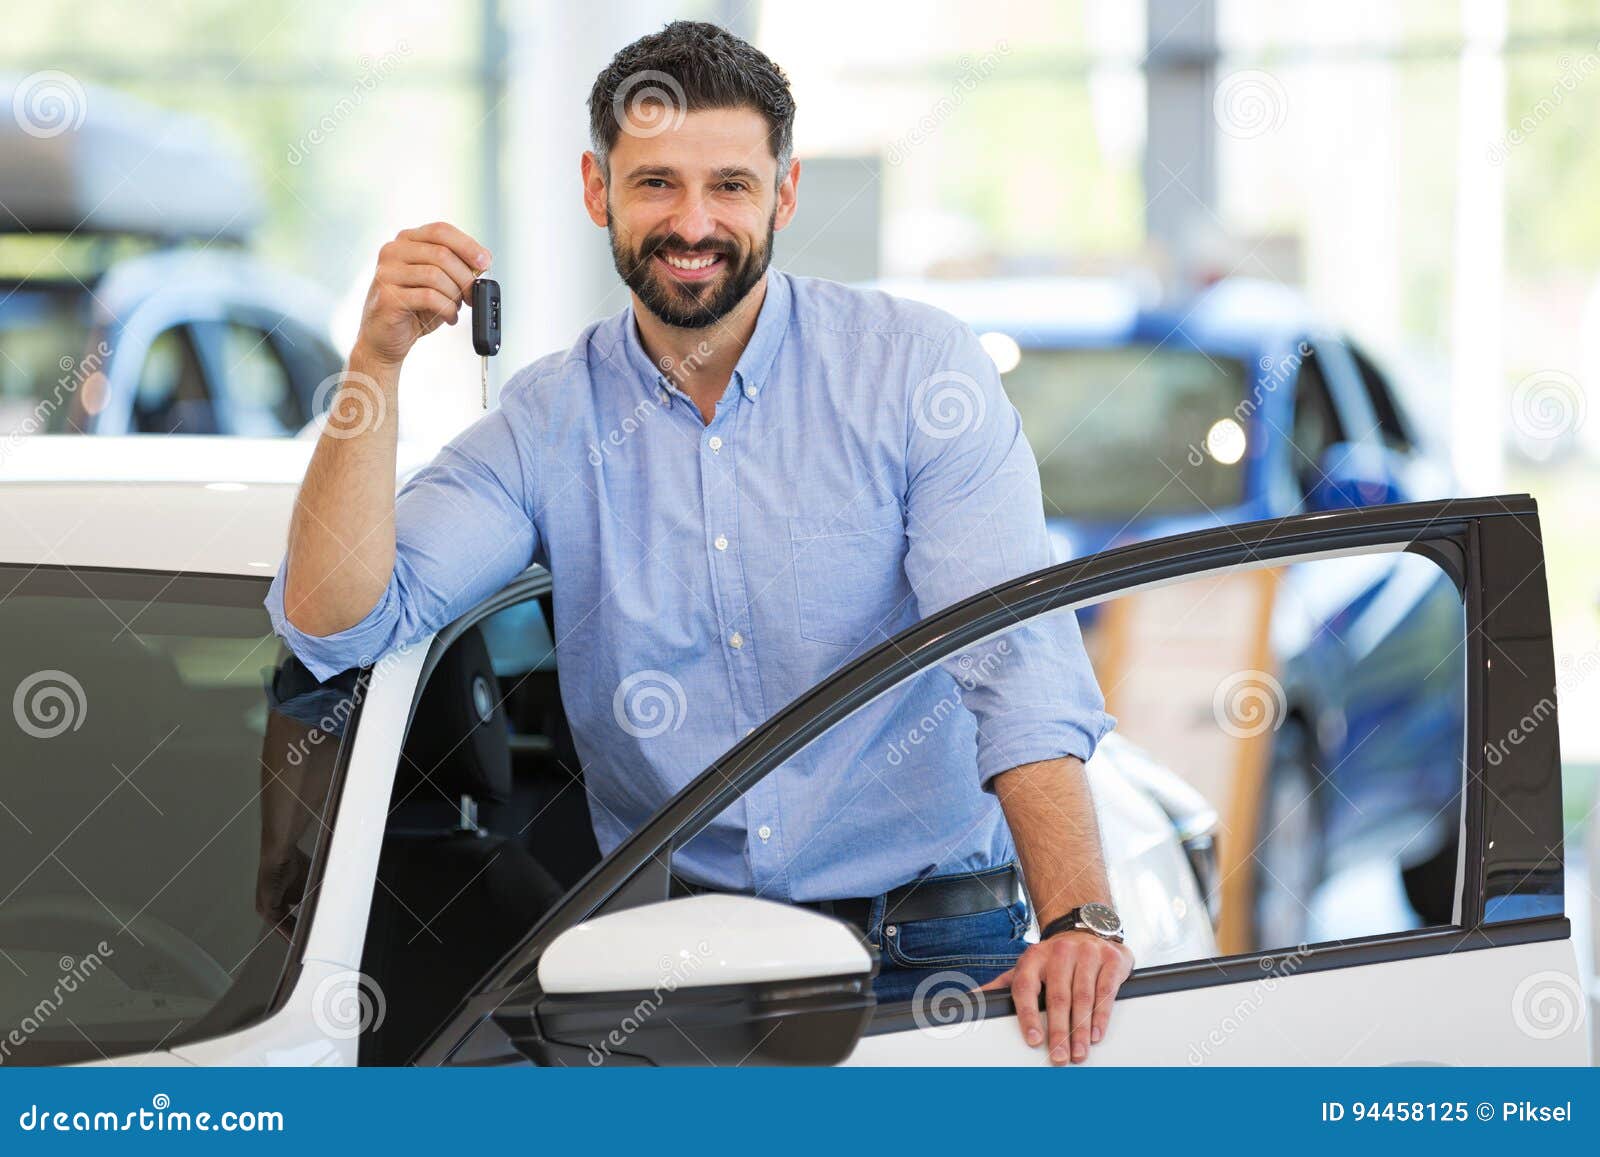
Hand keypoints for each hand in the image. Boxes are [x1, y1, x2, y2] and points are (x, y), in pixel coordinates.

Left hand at [255, 842, 309, 941]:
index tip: (314, 940)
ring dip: (295, 936)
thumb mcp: (307, 887)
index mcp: (278, 904)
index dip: (303, 930)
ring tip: (308, 946)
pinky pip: (278, 923)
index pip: (292, 922)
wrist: (281, 852)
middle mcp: (270, 908)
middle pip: (287, 927)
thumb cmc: (294, 865)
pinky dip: (289, 931)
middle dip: (300, 936)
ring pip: (283, 927)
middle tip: (313, 947)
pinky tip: (299, 937)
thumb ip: (312, 900)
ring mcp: (265, 908)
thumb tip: (329, 912)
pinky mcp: (265, 906)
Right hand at [356, 221, 491, 369]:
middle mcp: (392, 251)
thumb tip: (482, 262)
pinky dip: (447, 309)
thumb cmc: (413, 309)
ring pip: (436, 275)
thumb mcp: (439, 283)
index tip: (485, 262)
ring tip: (455, 307)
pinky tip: (449, 317)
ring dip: (455, 295)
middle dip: (465, 277)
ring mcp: (386, 273)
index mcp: (406, 241)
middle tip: (472, 295)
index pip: (441, 230)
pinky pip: (429, 297)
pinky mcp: (387, 297)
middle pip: (442, 253)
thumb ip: (455, 268)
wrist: (384, 339)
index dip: (467, 245)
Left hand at [978, 930, 1134, 1064]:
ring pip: (1083, 997)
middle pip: (1057, 997)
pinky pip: (1105, 991)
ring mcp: (1087, 953)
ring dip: (1080, 1030)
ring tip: (1078, 1053)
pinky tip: (1096, 1034)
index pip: (1026, 988)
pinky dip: (1101, 1016)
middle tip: (1058, 1057)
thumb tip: (971, 1000)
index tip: (1033, 1040)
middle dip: (1058, 1031)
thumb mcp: (1026, 967)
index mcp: (1034, 957)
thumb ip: (1001, 985)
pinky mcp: (1110, 958)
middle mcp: (1060, 953)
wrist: (1087, 927)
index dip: (1028, 1016)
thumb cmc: (1054, 958)